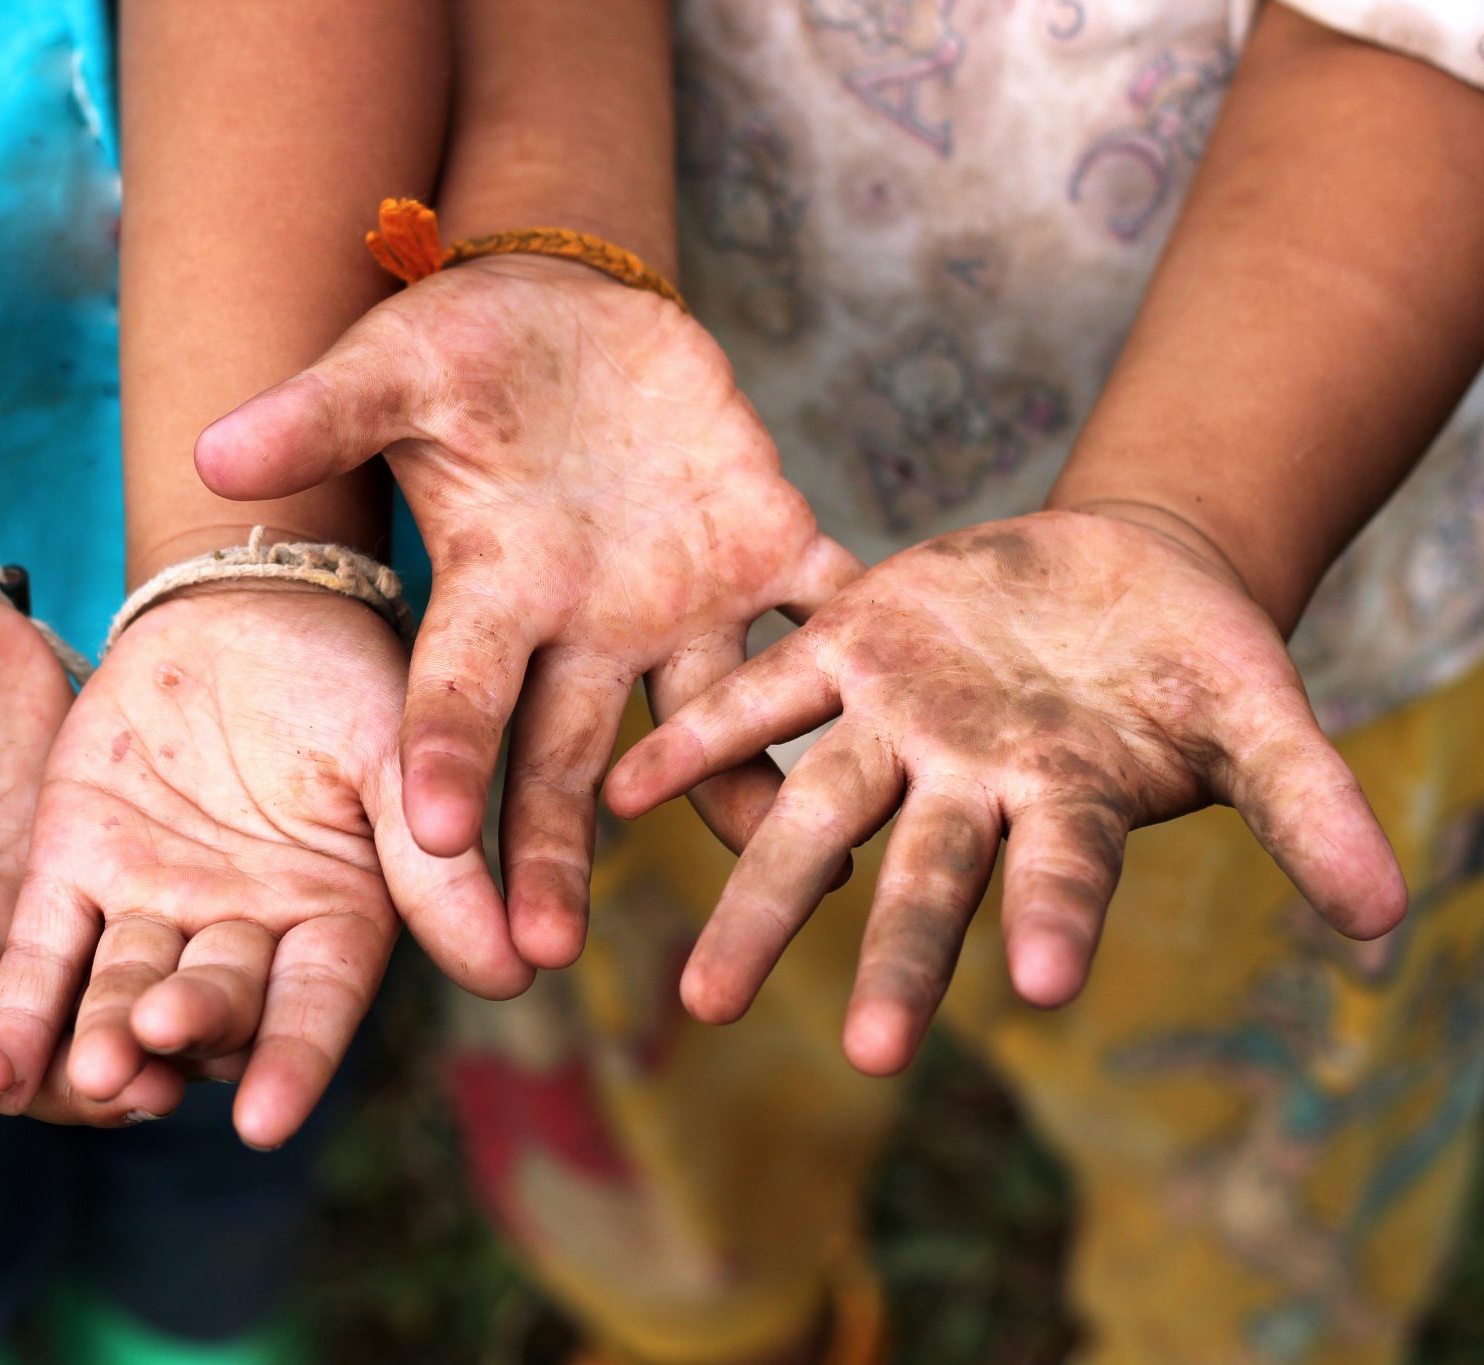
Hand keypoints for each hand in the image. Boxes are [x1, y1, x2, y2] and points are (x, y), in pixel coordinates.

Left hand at [0, 584, 527, 1149]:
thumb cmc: (345, 676)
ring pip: (131, 990)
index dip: (292, 1062)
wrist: (246, 602)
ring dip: (109, 1036)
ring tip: (90, 1070)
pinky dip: (27, 1005)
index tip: (267, 1122)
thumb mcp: (400, 756)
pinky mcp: (80, 869)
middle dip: (191, 1030)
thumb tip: (517, 975)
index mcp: (334, 917)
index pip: (313, 1006)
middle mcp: (246, 931)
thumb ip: (437, 864)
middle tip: (158, 1045)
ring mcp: (160, 904)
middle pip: (217, 1003)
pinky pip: (49, 947)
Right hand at [195, 256, 859, 968]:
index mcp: (499, 584)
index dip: (448, 758)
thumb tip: (209, 449)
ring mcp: (685, 593)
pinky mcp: (769, 538)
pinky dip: (860, 640)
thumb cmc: (464, 349)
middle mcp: (588, 619)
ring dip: (744, 789)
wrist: (571, 318)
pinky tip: (903, 707)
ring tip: (796, 872)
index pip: (462, 690)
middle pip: (571, 755)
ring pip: (714, 715)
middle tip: (551, 953)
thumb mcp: (394, 367)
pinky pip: (825, 598)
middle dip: (557, 851)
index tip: (435, 836)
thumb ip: (321, 415)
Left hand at [606, 508, 1407, 1073]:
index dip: (1052, 922)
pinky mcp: (849, 644)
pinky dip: (698, 742)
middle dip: (892, 964)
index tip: (1038, 989)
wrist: (1122, 569)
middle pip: (921, 883)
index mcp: (1067, 802)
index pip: (1062, 876)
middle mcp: (967, 784)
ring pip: (815, 818)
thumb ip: (1305, 803)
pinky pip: (759, 698)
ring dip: (760, 901)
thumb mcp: (1261, 714)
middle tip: (863, 1060)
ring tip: (703, 1000)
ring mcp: (898, 722)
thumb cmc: (1196, 660)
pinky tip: (627, 792)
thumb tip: (1385, 922)